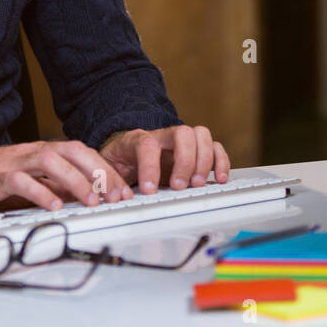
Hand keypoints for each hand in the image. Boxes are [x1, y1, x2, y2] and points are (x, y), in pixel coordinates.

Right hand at [0, 140, 132, 215]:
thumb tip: (86, 198)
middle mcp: (31, 152)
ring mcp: (13, 161)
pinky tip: (54, 206)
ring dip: (75, 180)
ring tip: (92, 201)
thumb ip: (55, 187)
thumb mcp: (31, 183)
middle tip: (116, 195)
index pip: (82, 154)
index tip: (125, 191)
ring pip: (50, 161)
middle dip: (98, 172)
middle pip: (72, 151)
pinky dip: (40, 192)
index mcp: (42, 152)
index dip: (106, 170)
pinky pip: (20, 180)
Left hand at [99, 125, 229, 194]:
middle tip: (180, 186)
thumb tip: (107, 194)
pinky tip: (219, 178)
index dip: (150, 167)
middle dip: (184, 161)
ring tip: (198, 184)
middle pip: (181, 133)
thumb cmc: (119, 160)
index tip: (150, 190)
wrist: (126, 149)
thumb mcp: (106, 168)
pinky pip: (214, 146)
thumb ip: (107, 179)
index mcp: (137, 140)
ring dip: (204, 160)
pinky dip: (220, 161)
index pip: (147, 146)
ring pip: (200, 135)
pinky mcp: (195, 150)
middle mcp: (162, 136)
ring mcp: (181, 141)